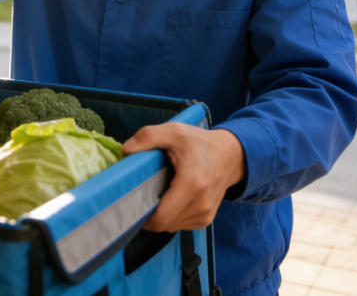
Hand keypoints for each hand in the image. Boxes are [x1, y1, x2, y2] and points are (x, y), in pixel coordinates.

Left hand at [123, 123, 244, 231]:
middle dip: (148, 211)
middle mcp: (201, 205)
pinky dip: (171, 215)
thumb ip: (148, 137)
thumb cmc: (200, 143)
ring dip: (160, 214)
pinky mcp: (205, 220)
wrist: (231, 156)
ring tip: (158, 191)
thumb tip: (125, 150)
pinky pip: (180, 224)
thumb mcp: (174, 131)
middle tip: (141, 192)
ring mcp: (205, 215)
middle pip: (163, 224)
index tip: (130, 199)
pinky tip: (170, 197)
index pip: (160, 218)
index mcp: (192, 185)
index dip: (141, 213)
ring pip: (170, 226)